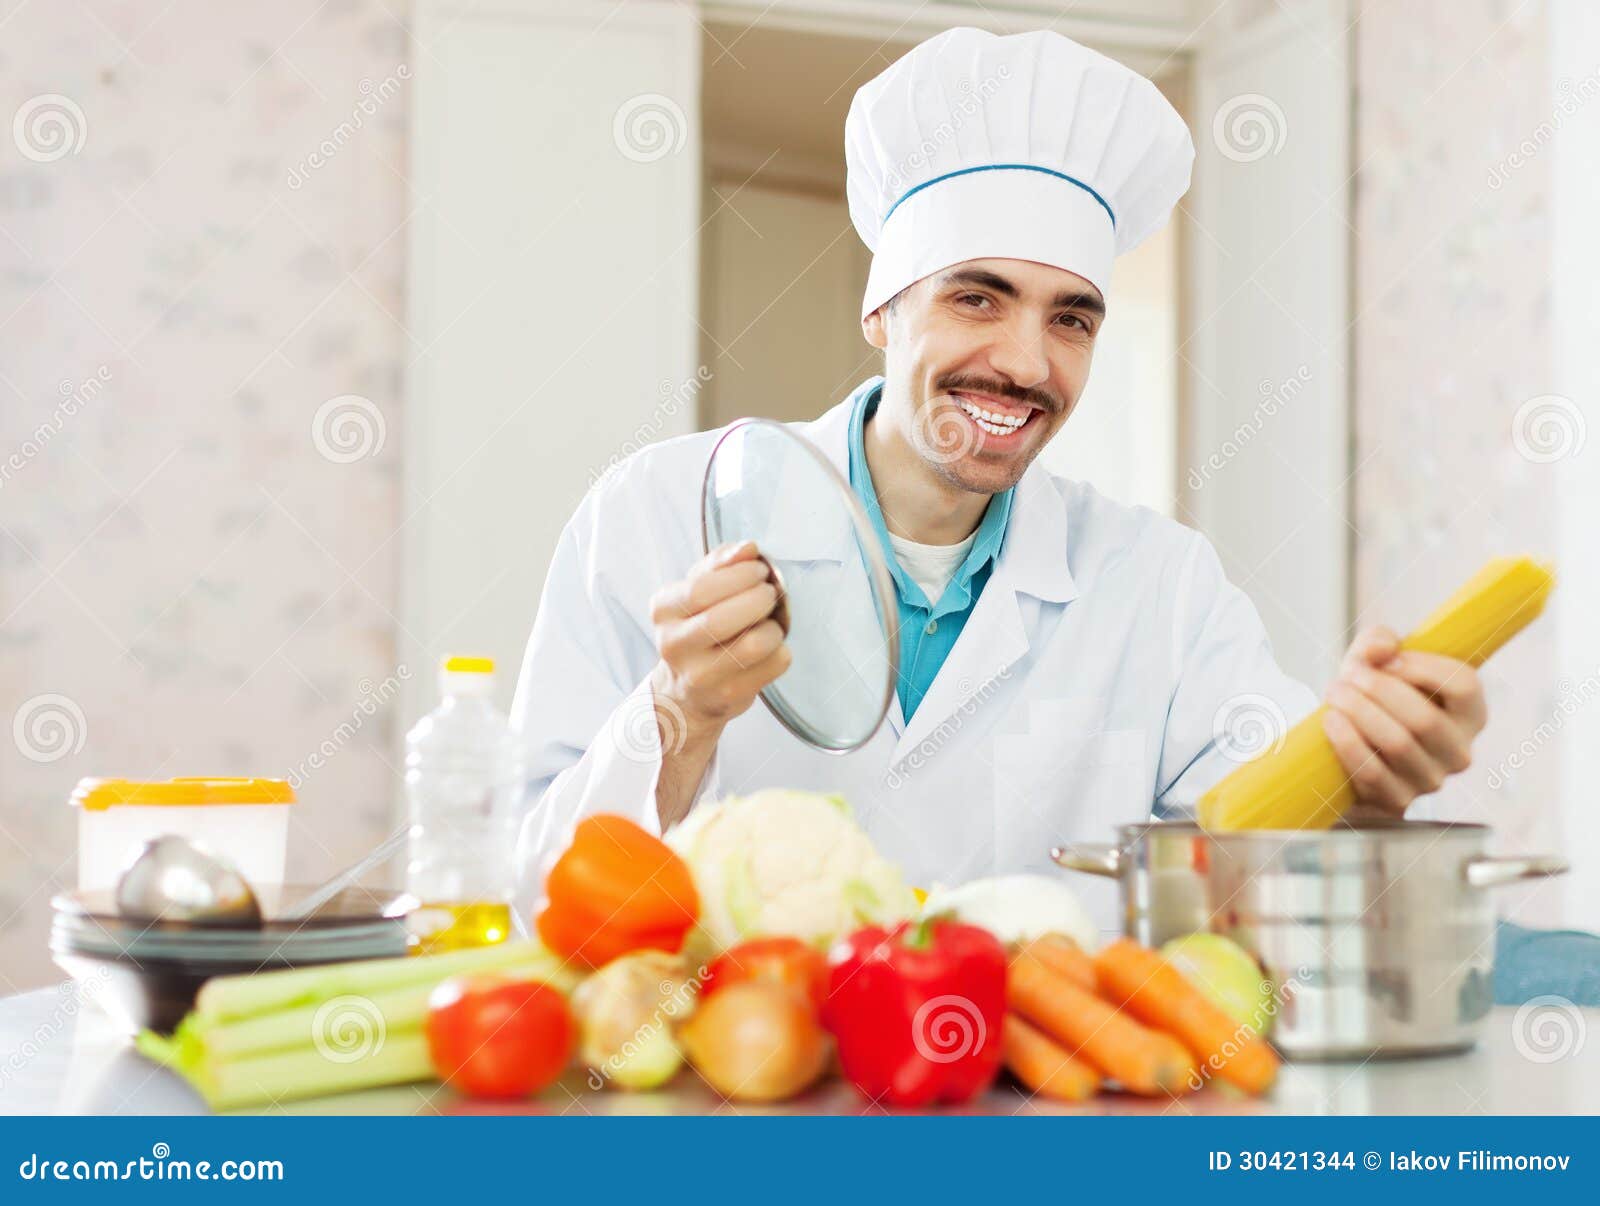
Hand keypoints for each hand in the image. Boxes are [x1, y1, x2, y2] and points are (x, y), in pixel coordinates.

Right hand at [647, 540, 790, 746]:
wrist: (688, 690)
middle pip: (722, 619)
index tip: (759, 569)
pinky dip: (781, 651)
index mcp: (664, 610)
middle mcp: (674, 646)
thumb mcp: (700, 589)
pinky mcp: (728, 696)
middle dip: (758, 599)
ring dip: (773, 627)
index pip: (700, 589)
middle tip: (770, 592)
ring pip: (752, 645)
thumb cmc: (700, 627)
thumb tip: (748, 548)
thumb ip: (721, 564)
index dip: (739, 575)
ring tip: (772, 622)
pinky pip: (772, 666)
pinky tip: (772, 647)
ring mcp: (700, 676)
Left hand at [1321, 625, 1486, 817]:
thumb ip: (1380, 641)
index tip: (1385, 658)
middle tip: (1348, 676)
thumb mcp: (1375, 661)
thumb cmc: (1371, 696)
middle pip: (1425, 719)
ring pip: (1397, 744)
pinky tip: (1332, 721)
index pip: (1464, 686)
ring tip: (1334, 694)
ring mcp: (1431, 780)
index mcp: (1469, 712)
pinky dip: (1348, 743)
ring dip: (1359, 713)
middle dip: (1379, 691)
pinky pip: (1373, 773)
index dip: (1422, 668)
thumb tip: (1380, 647)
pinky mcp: (1399, 800)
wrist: (1349, 744)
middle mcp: (1459, 750)